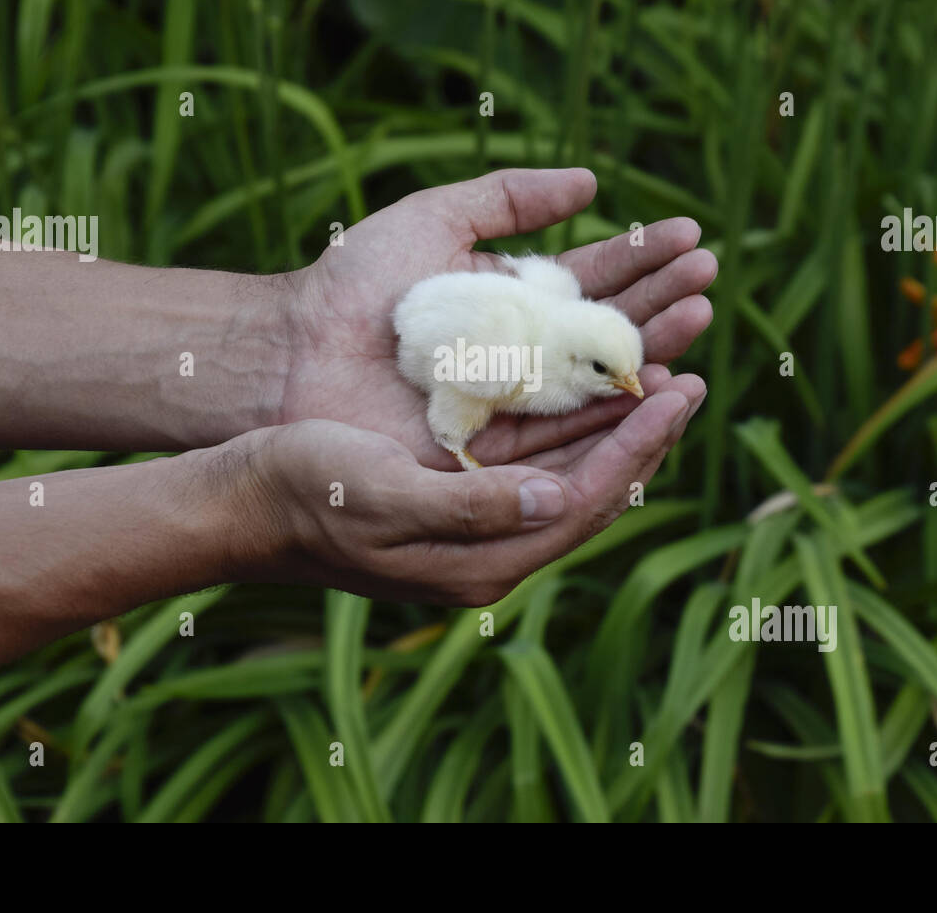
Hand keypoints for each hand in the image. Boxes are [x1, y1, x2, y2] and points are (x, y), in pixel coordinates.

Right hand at [213, 369, 705, 604]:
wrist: (244, 503)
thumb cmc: (303, 490)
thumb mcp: (382, 493)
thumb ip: (469, 508)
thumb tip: (552, 497)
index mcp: (482, 561)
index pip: (586, 499)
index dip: (639, 444)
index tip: (682, 388)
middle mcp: (493, 552)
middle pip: (592, 492)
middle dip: (645, 435)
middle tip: (692, 376)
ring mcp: (478, 530)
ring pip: (570, 476)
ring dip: (616, 428)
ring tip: (660, 375)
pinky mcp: (461, 503)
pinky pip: (537, 466)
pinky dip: (572, 428)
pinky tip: (588, 392)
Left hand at [273, 168, 715, 468]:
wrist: (294, 352)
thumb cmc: (355, 284)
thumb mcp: (434, 219)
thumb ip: (510, 198)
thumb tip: (592, 181)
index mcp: (511, 301)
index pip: (592, 279)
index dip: (640, 257)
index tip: (689, 236)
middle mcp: (521, 353)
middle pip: (606, 328)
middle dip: (661, 299)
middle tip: (710, 276)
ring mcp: (512, 401)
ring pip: (597, 377)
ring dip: (652, 346)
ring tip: (701, 315)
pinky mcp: (499, 447)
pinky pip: (565, 429)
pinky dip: (612, 406)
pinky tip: (655, 379)